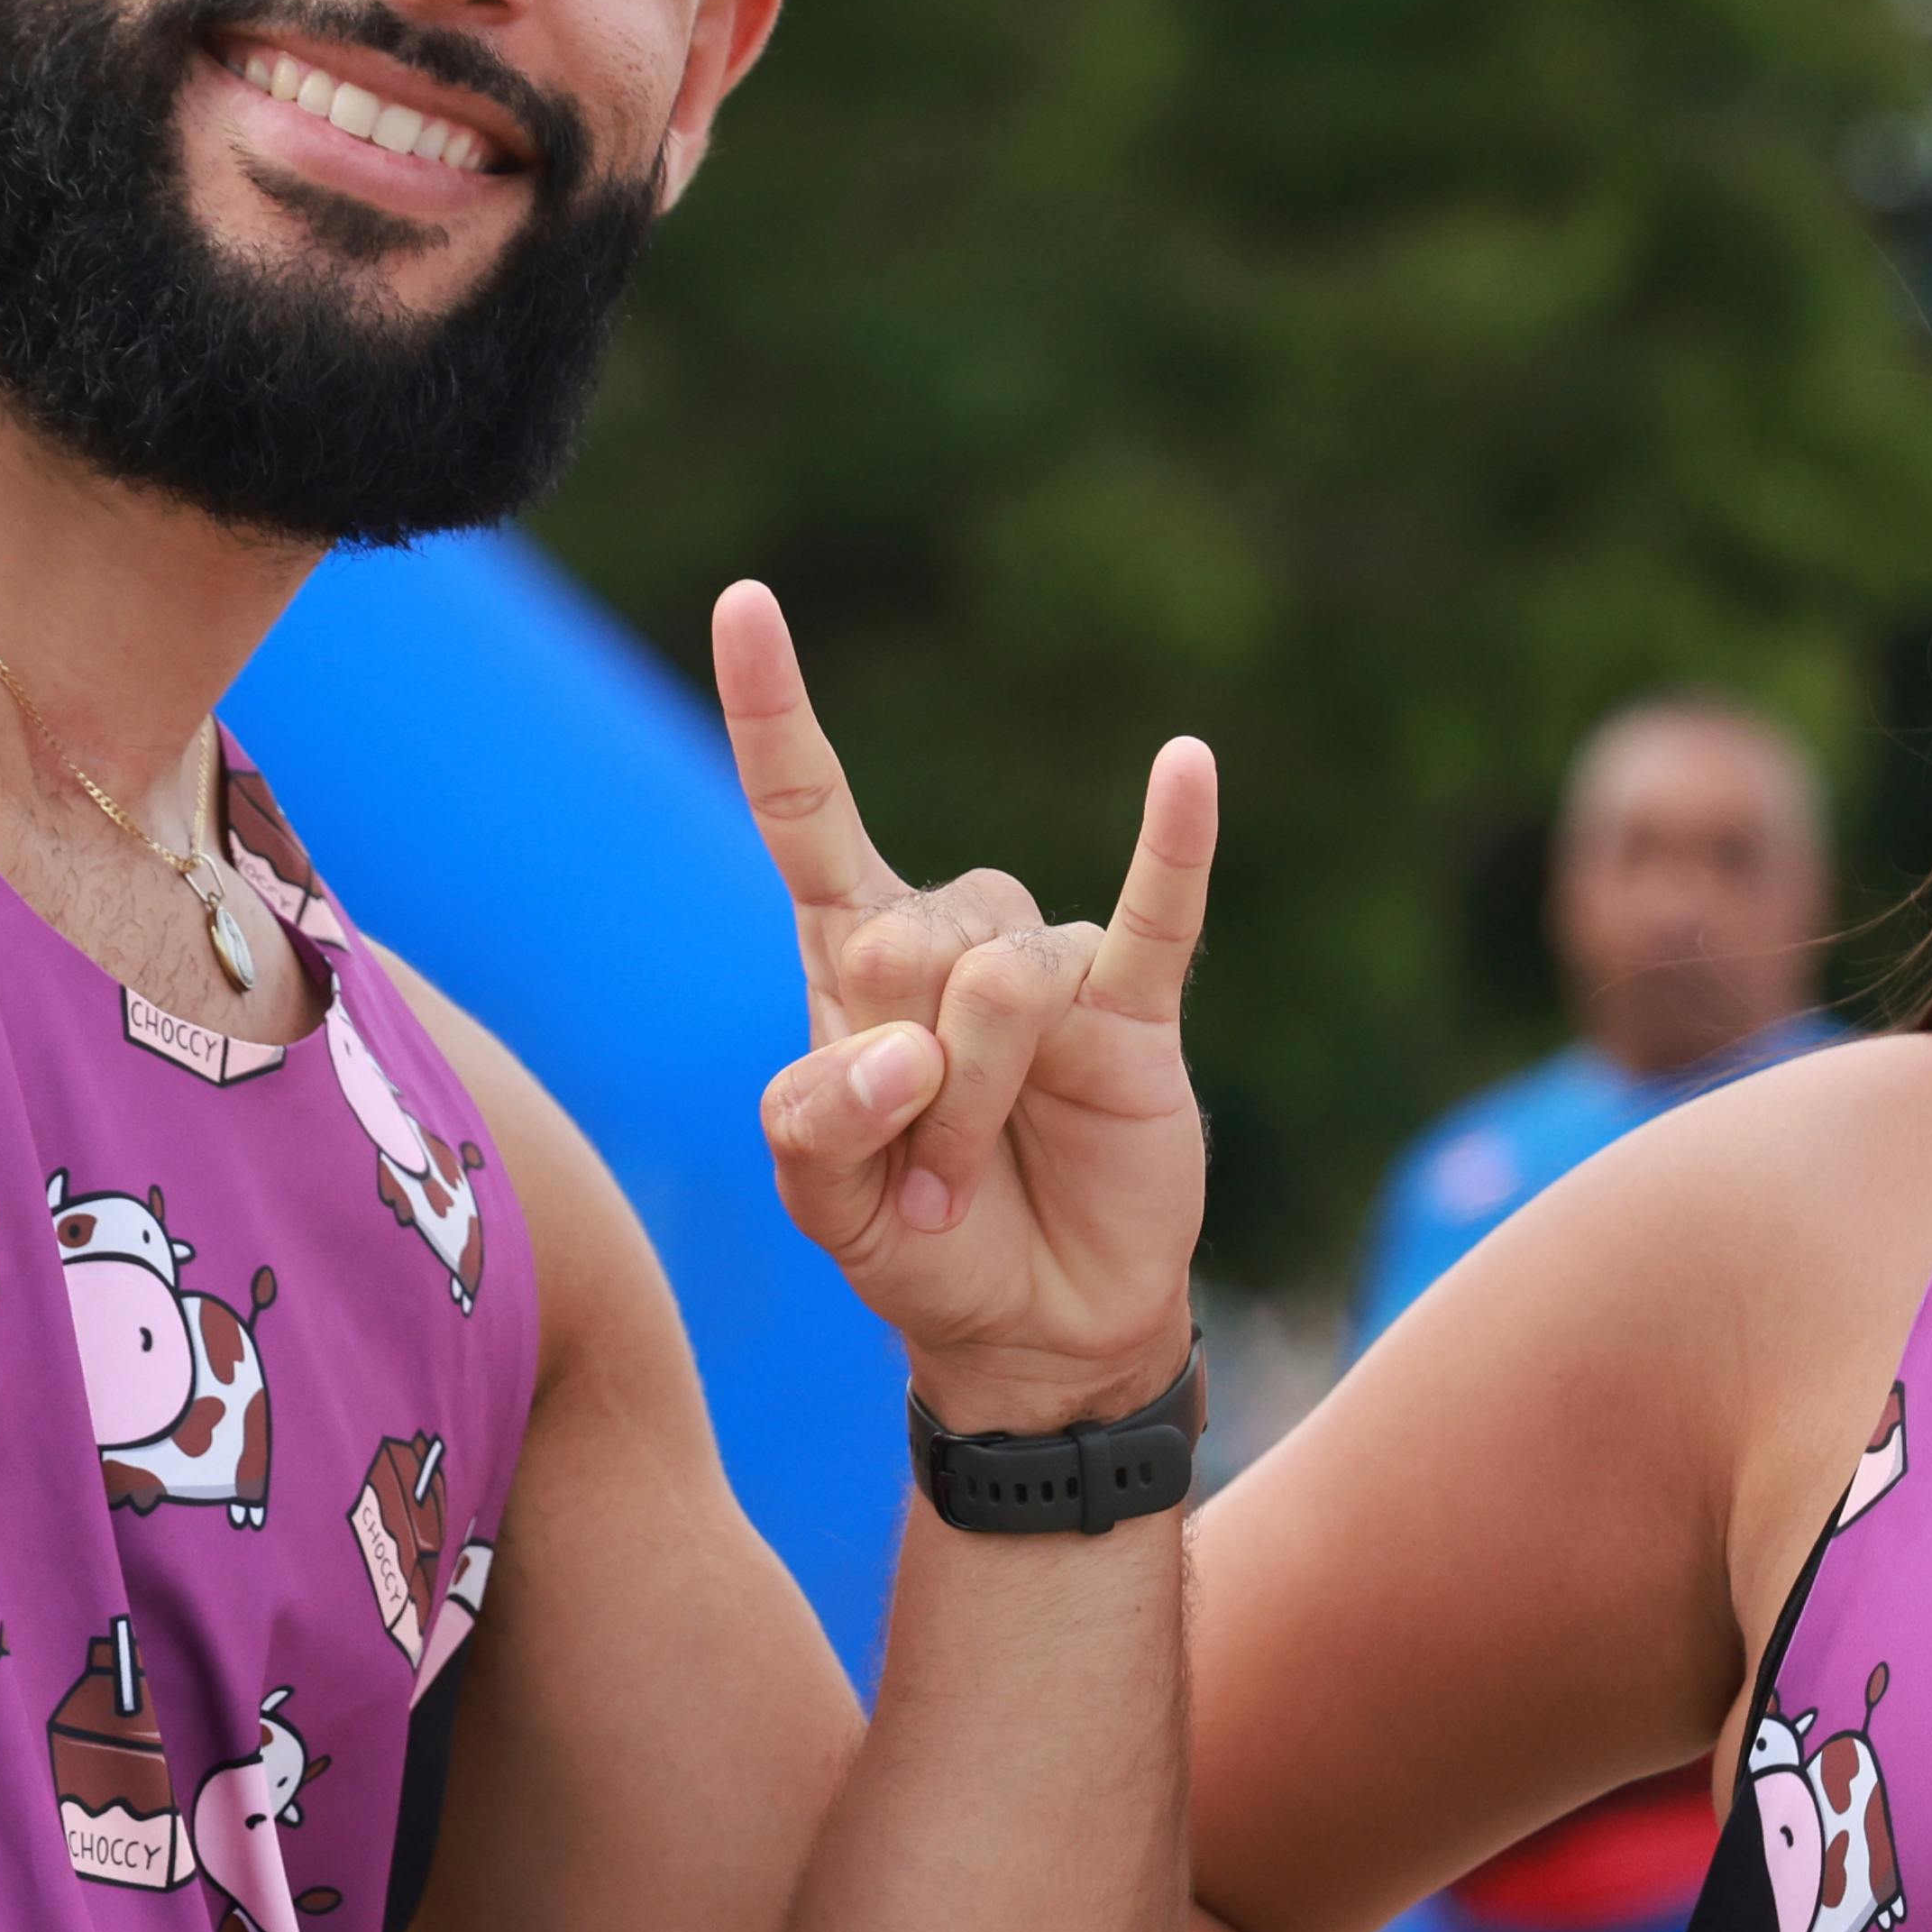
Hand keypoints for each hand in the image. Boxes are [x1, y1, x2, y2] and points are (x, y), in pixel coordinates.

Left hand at [714, 584, 1215, 1433]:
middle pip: (904, 939)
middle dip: (902, 1077)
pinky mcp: (1135, 1009)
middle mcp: (949, 940)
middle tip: (917, 1174)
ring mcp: (1047, 971)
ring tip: (967, 1175)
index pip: (806, 811)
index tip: (747, 601)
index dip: (773, 713)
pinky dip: (1173, 843)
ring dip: (977, 1093)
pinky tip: (1185, 766)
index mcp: (850, 958)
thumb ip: (817, 1120)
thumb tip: (904, 1051)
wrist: (1033, 1330)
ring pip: (1001, 974)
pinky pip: (1156, 912)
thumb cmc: (916, 1247)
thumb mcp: (821, 1203)